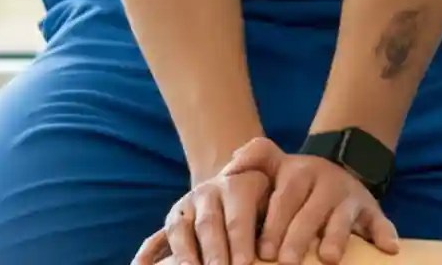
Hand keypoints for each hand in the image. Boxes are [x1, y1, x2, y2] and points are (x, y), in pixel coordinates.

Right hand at [134, 168, 271, 264]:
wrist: (237, 185)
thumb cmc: (267, 204)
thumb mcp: (279, 196)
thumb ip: (283, 209)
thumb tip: (287, 242)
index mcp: (241, 184)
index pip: (239, 213)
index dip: (241, 239)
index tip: (247, 262)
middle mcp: (211, 191)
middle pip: (210, 225)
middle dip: (215, 253)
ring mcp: (189, 203)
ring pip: (183, 230)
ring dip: (188, 256)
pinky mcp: (174, 218)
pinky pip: (160, 237)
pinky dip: (153, 255)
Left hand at [222, 138, 398, 264]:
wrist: (335, 168)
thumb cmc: (295, 181)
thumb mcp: (275, 166)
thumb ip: (253, 162)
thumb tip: (230, 166)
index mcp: (298, 173)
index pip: (284, 198)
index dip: (273, 224)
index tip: (263, 251)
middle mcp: (325, 181)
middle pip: (310, 211)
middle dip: (298, 237)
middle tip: (286, 262)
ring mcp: (349, 195)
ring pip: (342, 218)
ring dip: (337, 238)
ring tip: (329, 258)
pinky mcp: (370, 208)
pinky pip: (380, 219)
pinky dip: (385, 232)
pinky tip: (388, 247)